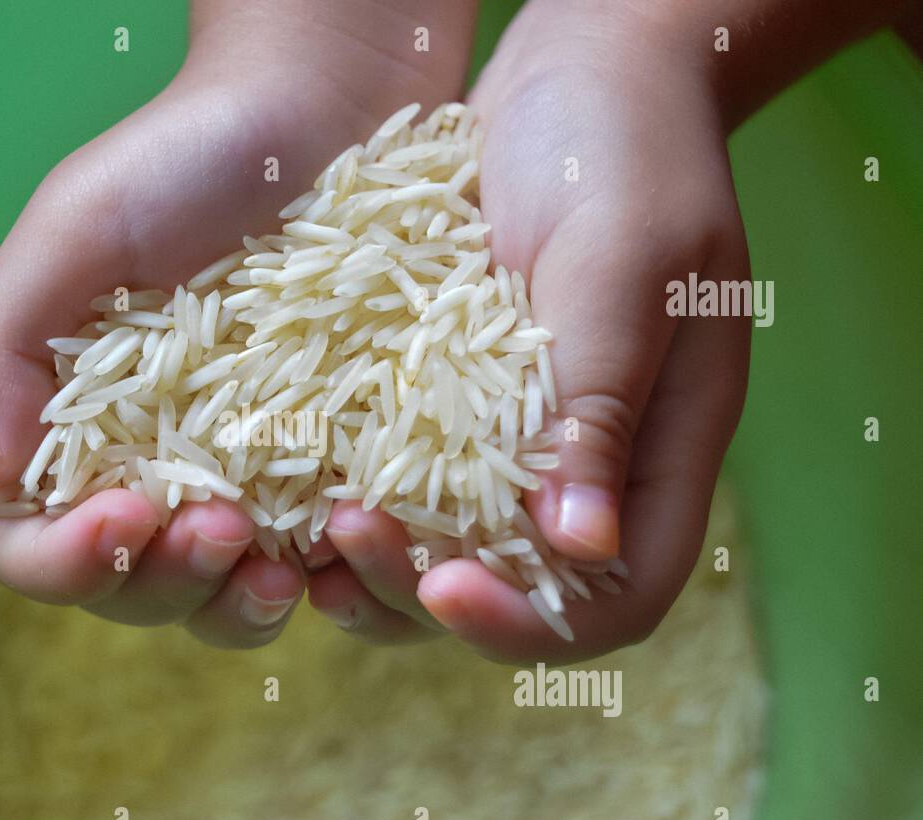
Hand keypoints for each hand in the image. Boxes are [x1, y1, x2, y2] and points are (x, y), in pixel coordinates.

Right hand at [0, 6, 471, 646]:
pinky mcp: (316, 478)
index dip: (60, 560)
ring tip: (280, 570)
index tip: (126, 515)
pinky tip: (345, 543)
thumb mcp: (74, 230)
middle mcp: (139, 467)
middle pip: (121, 590)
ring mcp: (231, 482)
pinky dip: (321, 581)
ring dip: (235, 608)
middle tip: (222, 530)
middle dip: (162, 585)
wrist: (320, 116)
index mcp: (62, 427)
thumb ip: (3, 346)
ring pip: (212, 604)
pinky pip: (309, 566)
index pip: (21, 542)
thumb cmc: (185, 158)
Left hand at [308, 2, 751, 661]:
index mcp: (660, 451)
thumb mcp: (622, 267)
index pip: (615, 597)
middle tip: (348, 538)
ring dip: (378, 559)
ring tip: (309, 527)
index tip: (446, 587)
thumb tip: (578, 545)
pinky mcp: (455, 399)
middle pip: (517, 591)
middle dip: (428, 591)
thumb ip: (600, 402)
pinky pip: (407, 478)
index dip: (530, 620)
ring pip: (450, 549)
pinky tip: (294, 479)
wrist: (579, 65)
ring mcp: (518, 435)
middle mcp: (589, 462)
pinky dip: (355, 492)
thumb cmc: (626, 147)